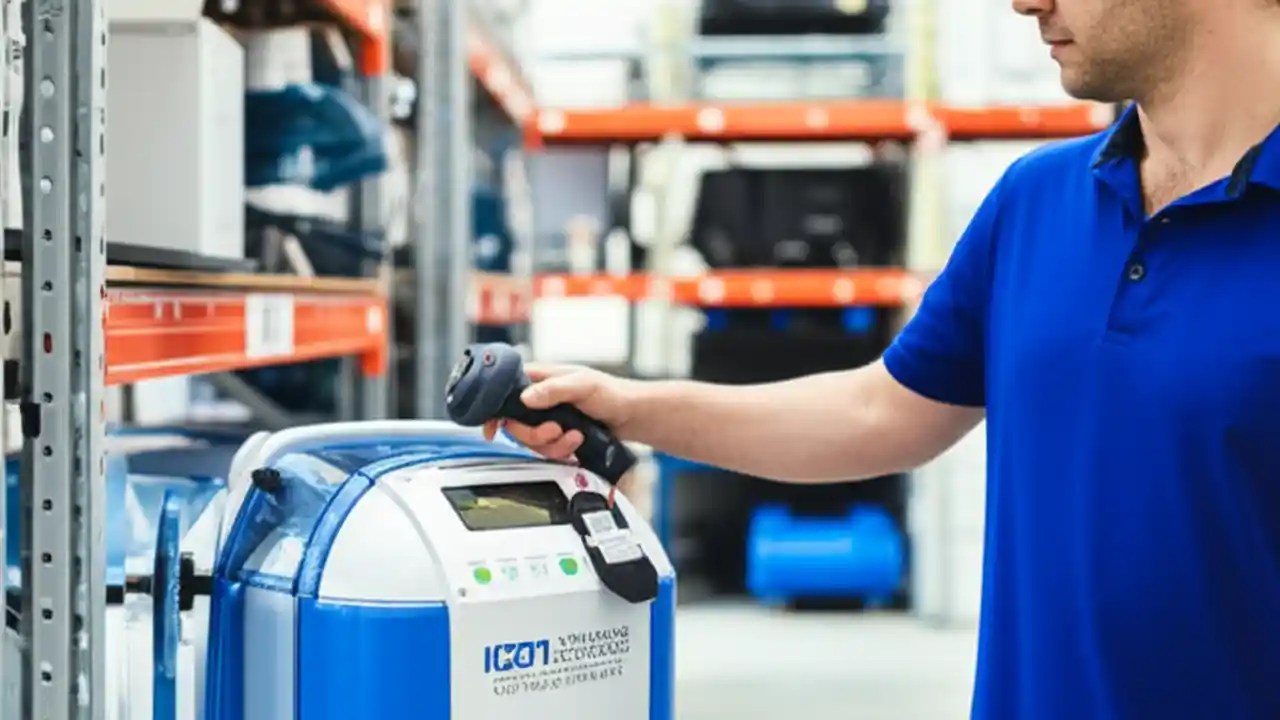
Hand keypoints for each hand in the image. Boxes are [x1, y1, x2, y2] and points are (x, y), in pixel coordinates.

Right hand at [483, 363, 638, 461]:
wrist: (629, 417)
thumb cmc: (611, 393)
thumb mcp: (582, 385)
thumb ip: (554, 390)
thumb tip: (526, 397)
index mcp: (540, 379)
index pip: (505, 389)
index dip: (495, 408)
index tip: (493, 426)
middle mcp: (540, 400)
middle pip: (515, 424)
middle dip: (533, 434)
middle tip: (555, 429)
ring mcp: (547, 419)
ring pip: (530, 441)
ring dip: (552, 444)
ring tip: (574, 436)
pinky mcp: (557, 437)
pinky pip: (546, 451)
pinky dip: (562, 451)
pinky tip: (576, 442)